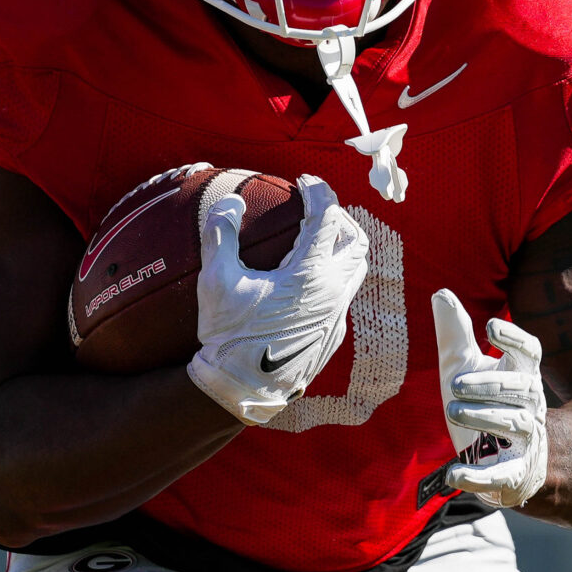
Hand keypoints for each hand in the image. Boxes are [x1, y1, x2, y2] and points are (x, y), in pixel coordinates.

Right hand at [186, 175, 368, 425]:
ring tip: (317, 242)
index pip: (328, 217)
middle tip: (316, 210)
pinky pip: (343, 298)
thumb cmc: (228, 335)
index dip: (318, 191)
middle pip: (356, 241)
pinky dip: (332, 279)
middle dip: (340, 218)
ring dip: (342, 250)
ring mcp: (337, 317)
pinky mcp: (333, 336)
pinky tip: (306, 284)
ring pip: (357, 271)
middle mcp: (333, 293)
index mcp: (310, 274)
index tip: (304, 182)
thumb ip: (220, 234)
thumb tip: (231, 201)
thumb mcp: (215, 281)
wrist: (242, 389)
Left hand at [433, 290, 549, 507]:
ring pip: (515, 425)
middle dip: (489, 385)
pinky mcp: (514, 475)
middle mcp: (531, 407)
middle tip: (454, 384)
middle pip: (522, 389)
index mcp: (521, 376)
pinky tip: (452, 474)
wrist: (500, 462)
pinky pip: (502, 476)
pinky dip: (477, 477)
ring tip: (452, 411)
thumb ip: (455, 336)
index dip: (514, 338)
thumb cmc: (481, 405)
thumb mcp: (462, 370)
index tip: (491, 327)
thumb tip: (440, 292)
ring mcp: (526, 442)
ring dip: (483, 418)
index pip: (530, 352)